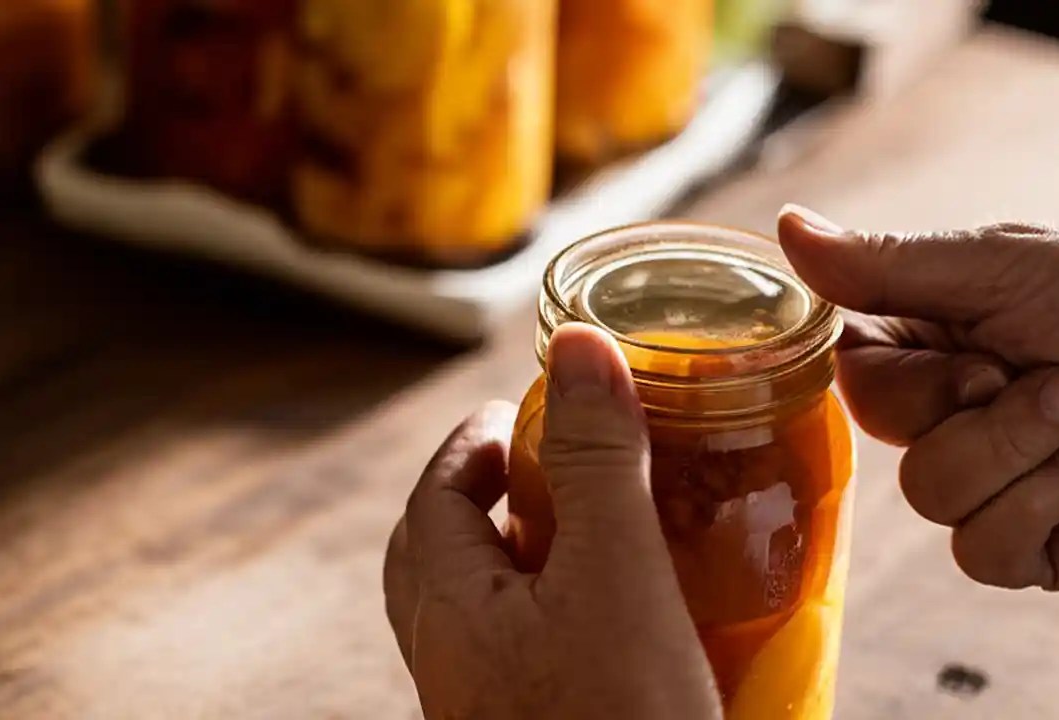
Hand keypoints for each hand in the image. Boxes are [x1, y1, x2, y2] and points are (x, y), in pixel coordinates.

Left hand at [384, 325, 720, 718]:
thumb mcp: (613, 575)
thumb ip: (596, 460)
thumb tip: (579, 346)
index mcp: (451, 612)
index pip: (431, 501)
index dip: (469, 444)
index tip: (514, 410)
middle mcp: (456, 663)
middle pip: (442, 553)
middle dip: (486, 493)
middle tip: (544, 461)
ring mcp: (493, 703)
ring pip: (488, 606)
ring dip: (527, 552)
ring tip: (593, 526)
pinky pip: (531, 650)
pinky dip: (564, 608)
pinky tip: (627, 614)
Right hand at [778, 205, 1058, 589]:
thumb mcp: (999, 267)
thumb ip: (887, 263)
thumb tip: (785, 226)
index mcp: (925, 343)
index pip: (844, 366)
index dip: (895, 365)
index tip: (966, 344)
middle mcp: (940, 416)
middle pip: (884, 428)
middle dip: (975, 399)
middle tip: (1046, 370)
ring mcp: (975, 486)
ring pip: (931, 493)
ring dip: (1022, 446)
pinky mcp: (1015, 548)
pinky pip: (980, 548)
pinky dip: (1043, 503)